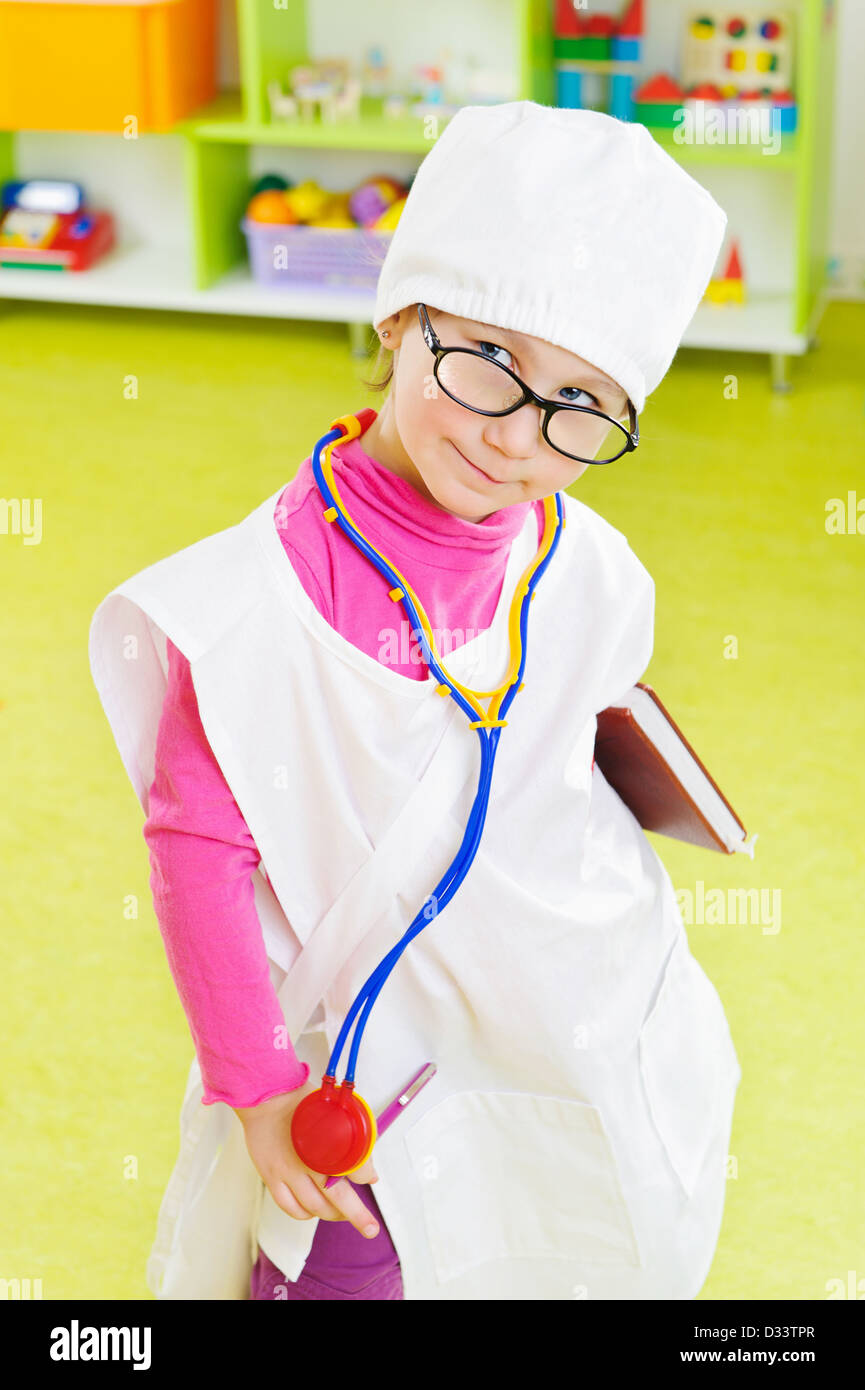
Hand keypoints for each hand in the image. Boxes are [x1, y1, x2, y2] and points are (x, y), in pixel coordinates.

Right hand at [232, 1077, 380, 1238]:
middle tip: (370, 1228)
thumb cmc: (298, 1100)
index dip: (365, 1176)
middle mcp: (306, 1159)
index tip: (371, 1179)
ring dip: (331, 1214)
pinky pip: (291, 1207)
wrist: (265, 1097)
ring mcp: (287, 1171)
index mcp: (324, 1139)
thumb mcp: (331, 1110)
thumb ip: (352, 1138)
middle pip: (337, 1197)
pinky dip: (305, 1213)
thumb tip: (368, 1170)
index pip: (354, 1167)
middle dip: (357, 1215)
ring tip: (340, 1213)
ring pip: (314, 1207)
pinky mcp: (272, 1177)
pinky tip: (313, 1210)